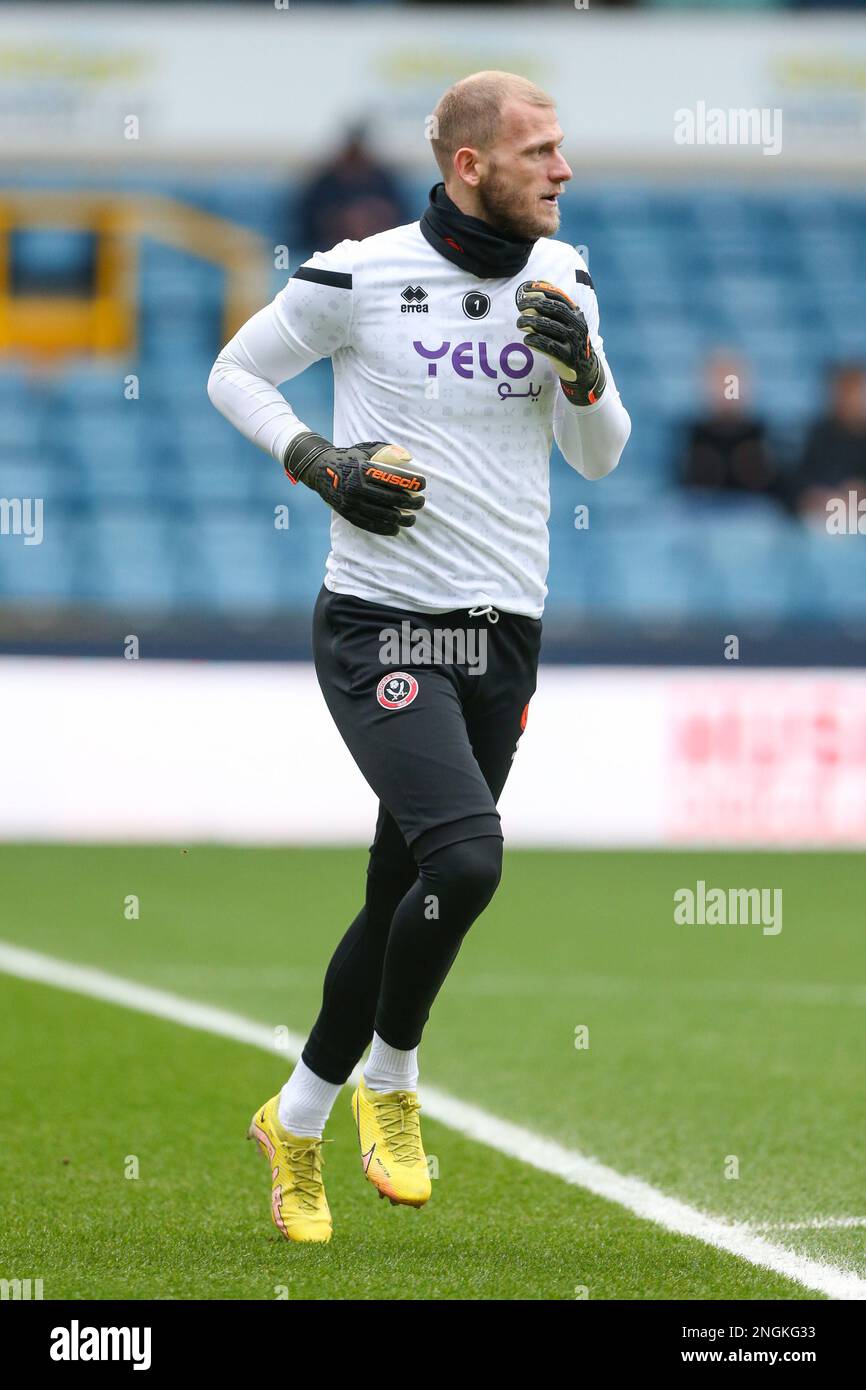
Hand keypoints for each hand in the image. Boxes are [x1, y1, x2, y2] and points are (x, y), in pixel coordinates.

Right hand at [284, 433, 425, 535]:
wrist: (320, 470)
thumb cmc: (349, 458)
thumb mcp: (366, 450)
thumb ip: (387, 451)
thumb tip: (409, 457)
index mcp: (364, 469)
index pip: (394, 478)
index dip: (412, 482)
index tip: (423, 484)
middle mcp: (357, 487)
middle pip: (393, 499)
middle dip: (412, 502)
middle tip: (421, 502)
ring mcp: (352, 503)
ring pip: (384, 515)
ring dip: (402, 519)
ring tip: (411, 518)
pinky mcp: (348, 514)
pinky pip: (370, 525)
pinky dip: (386, 529)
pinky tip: (396, 528)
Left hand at [516, 280, 605, 405]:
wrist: (586, 367)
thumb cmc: (569, 340)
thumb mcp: (567, 322)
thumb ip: (553, 306)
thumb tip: (535, 287)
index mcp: (576, 313)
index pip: (559, 296)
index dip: (541, 290)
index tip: (525, 289)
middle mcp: (577, 324)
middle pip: (554, 308)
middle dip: (535, 304)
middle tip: (520, 306)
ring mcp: (574, 340)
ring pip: (551, 326)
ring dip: (532, 322)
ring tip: (520, 323)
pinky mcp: (569, 357)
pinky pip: (550, 346)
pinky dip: (536, 341)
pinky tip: (527, 339)